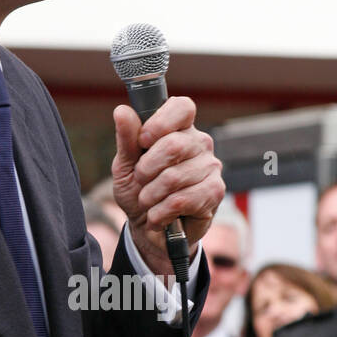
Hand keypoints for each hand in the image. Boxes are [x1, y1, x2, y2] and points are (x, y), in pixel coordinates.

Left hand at [112, 99, 223, 275]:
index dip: (161, 122)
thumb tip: (122, 111)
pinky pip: (180, 200)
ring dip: (150, 196)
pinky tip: (158, 216)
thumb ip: (126, 140)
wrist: (149, 229)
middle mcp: (199, 143)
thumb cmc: (139, 192)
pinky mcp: (215, 192)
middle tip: (140, 181)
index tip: (143, 141)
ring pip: (174, 177)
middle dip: (146, 169)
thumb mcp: (125, 166)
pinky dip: (160, 213)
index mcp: (179, 129)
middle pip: (174, 144)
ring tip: (147, 202)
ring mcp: (211, 167)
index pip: (182, 107)